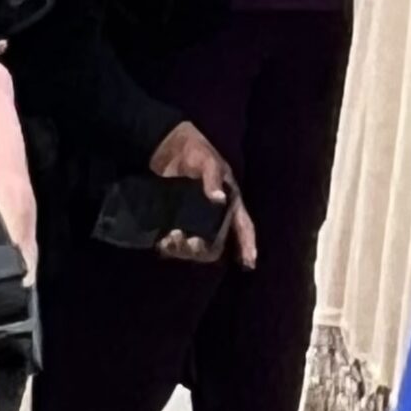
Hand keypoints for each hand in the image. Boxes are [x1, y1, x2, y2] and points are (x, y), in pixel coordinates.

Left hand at [147, 122, 257, 268]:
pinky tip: (161, 241)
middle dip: (203, 249)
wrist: (168, 147)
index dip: (248, 243)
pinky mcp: (176, 218)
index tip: (249, 263)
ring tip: (170, 239)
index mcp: (230, 199)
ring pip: (196, 244)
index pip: (243, 225)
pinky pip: (177, 240)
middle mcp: (215, 213)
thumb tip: (219, 199)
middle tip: (188, 244)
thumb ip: (212, 178)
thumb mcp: (206, 161)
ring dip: (184, 248)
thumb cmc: (195, 151)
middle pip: (217, 242)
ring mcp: (195, 218)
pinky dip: (170, 245)